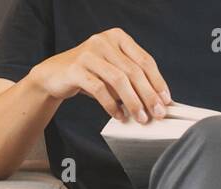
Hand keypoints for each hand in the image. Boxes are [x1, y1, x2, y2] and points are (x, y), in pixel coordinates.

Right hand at [29, 28, 170, 123]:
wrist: (55, 75)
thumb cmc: (89, 74)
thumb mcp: (112, 70)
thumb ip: (131, 78)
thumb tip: (155, 100)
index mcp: (118, 37)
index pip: (145, 60)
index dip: (158, 82)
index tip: (166, 101)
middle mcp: (104, 41)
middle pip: (133, 71)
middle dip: (148, 95)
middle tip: (156, 113)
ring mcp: (89, 53)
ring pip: (118, 80)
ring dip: (132, 102)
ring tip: (139, 117)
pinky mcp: (76, 68)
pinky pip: (99, 89)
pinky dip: (111, 105)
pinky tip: (118, 115)